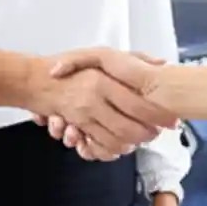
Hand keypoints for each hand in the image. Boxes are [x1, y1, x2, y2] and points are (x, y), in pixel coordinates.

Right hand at [35, 49, 175, 160]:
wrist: (35, 80)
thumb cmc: (70, 66)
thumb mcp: (101, 56)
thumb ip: (133, 59)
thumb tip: (162, 63)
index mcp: (103, 81)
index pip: (138, 104)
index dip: (157, 116)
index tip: (171, 119)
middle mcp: (93, 100)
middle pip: (129, 128)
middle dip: (148, 135)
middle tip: (158, 132)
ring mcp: (83, 116)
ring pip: (115, 141)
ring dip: (132, 144)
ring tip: (142, 138)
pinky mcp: (76, 127)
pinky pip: (99, 146)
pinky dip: (113, 149)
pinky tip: (122, 144)